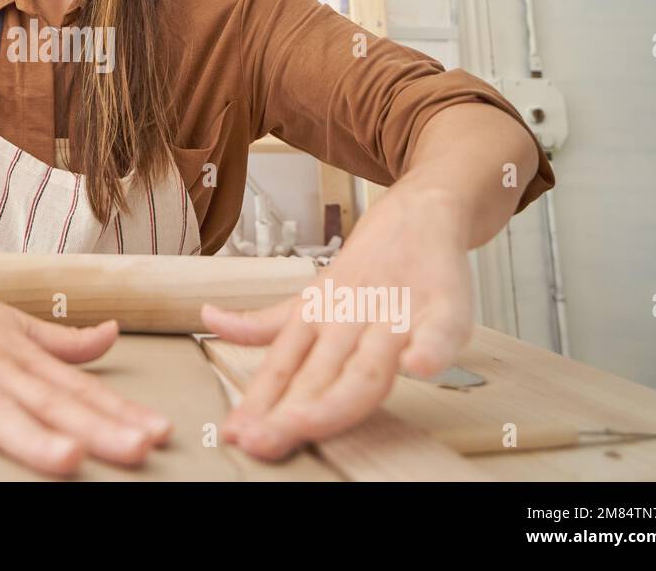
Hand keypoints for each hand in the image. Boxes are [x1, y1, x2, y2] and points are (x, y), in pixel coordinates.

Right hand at [0, 239, 172, 475]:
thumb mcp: (13, 324)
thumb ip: (62, 342)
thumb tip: (112, 337)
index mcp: (20, 357)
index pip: (78, 389)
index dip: (119, 412)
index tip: (159, 431)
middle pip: (48, 402)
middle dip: (95, 428)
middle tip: (137, 448)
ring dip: (28, 435)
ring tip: (66, 459)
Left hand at [201, 185, 474, 459]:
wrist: (418, 214)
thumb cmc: (368, 267)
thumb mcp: (310, 295)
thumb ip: (265, 323)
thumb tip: (210, 320)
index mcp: (317, 317)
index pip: (284, 366)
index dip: (259, 401)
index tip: (236, 433)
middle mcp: (351, 316)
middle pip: (320, 372)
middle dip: (289, 412)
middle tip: (260, 441)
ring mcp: (396, 312)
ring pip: (368, 363)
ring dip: (340, 395)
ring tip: (310, 422)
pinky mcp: (444, 305)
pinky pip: (441, 329)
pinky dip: (431, 347)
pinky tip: (420, 366)